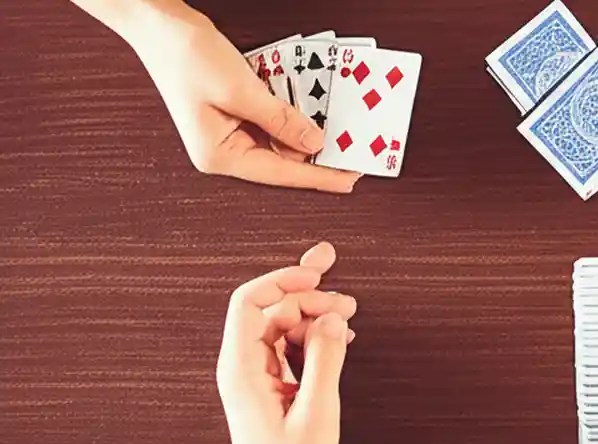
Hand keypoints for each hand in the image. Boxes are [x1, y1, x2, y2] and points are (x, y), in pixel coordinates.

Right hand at [126, 4, 358, 191]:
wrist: (157, 22)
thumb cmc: (186, 55)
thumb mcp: (242, 90)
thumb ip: (281, 120)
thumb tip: (315, 144)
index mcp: (219, 155)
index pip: (281, 173)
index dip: (319, 176)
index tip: (350, 179)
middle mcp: (223, 150)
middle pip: (282, 160)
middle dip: (317, 154)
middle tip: (353, 150)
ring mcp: (227, 133)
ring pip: (279, 140)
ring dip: (305, 131)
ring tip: (338, 131)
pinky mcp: (233, 114)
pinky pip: (270, 122)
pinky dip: (291, 116)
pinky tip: (312, 110)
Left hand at [217, 242, 356, 443]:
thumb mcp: (317, 414)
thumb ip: (325, 360)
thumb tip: (333, 317)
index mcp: (240, 371)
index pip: (251, 303)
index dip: (284, 281)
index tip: (320, 275)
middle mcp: (243, 371)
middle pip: (270, 312)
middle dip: (308, 297)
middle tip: (348, 296)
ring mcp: (257, 383)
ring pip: (283, 330)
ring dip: (316, 318)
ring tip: (351, 315)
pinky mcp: (273, 395)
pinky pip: (291, 353)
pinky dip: (316, 340)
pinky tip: (342, 340)